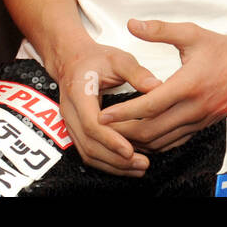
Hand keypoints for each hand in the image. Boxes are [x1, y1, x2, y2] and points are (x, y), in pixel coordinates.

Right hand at [50, 40, 161, 175]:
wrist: (72, 61)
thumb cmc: (95, 59)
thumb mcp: (118, 58)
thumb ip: (136, 72)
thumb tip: (156, 86)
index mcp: (78, 92)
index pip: (91, 124)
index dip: (110, 140)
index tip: (130, 150)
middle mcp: (70, 111)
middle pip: (89, 144)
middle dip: (115, 158)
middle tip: (141, 164)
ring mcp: (70, 124)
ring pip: (87, 152)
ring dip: (112, 165)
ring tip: (138, 168)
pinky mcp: (75, 131)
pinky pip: (88, 152)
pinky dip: (106, 162)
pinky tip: (126, 165)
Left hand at [98, 19, 226, 152]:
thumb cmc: (221, 48)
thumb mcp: (191, 33)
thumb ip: (160, 30)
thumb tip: (132, 24)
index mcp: (189, 84)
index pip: (150, 105)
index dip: (124, 113)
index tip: (103, 115)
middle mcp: (195, 107)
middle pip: (153, 129)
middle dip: (126, 132)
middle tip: (104, 130)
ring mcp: (201, 120)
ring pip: (163, 140)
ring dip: (139, 141)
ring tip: (117, 135)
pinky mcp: (204, 126)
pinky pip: (175, 141)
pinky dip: (156, 143)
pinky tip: (142, 138)